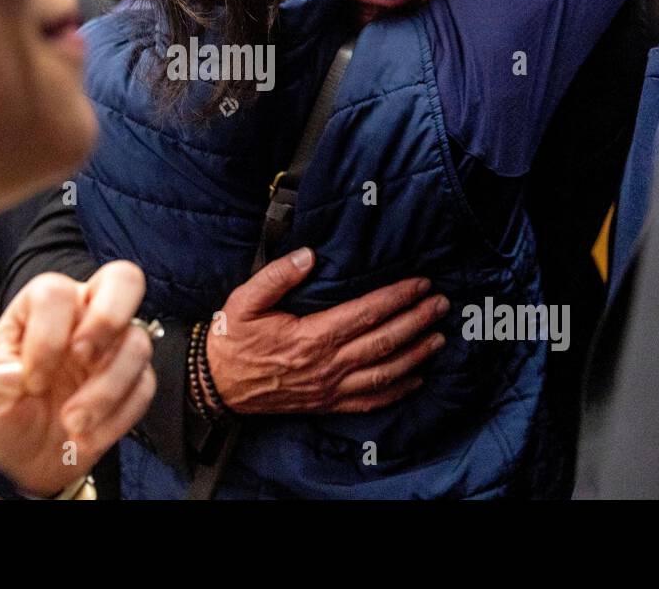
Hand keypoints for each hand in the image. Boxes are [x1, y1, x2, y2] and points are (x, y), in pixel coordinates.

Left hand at [0, 261, 155, 496]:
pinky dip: (117, 417)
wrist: (17, 462)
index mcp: (36, 309)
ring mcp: (112, 349)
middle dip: (108, 318)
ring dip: (107, 389)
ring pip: (138, 342)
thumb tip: (9, 374)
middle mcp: (82, 317)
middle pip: (123, 279)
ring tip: (73, 424)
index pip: (55, 293)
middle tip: (83, 358)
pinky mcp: (132, 382)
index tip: (29, 382)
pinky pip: (145, 386)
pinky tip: (85, 436)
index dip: (46, 337)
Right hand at [206, 248, 447, 414]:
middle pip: (384, 341)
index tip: (419, 283)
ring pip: (384, 372)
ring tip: (439, 337)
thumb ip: (277, 276)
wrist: (218, 385)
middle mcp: (327, 364)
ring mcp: (329, 388)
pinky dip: (398, 390)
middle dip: (417, 321)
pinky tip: (416, 377)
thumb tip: (309, 255)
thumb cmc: (233, 339)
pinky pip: (370, 400)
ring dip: (416, 354)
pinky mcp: (327, 403)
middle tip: (440, 304)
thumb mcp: (246, 300)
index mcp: (311, 336)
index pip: (365, 313)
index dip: (397, 298)